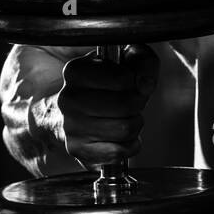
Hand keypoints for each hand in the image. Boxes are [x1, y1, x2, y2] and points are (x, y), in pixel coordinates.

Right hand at [56, 44, 159, 167]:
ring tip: (125, 118)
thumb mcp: (126, 61)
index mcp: (76, 71)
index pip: (122, 78)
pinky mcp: (78, 149)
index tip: (130, 82)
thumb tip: (145, 84)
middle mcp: (68, 98)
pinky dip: (129, 145)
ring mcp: (70, 126)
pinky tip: (121, 136)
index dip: (135, 81)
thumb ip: (143, 62)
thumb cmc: (106, 84)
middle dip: (137, 104)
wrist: (73, 111)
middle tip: (131, 103)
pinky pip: (119, 152)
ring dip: (135, 124)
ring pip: (125, 129)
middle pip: (126, 105)